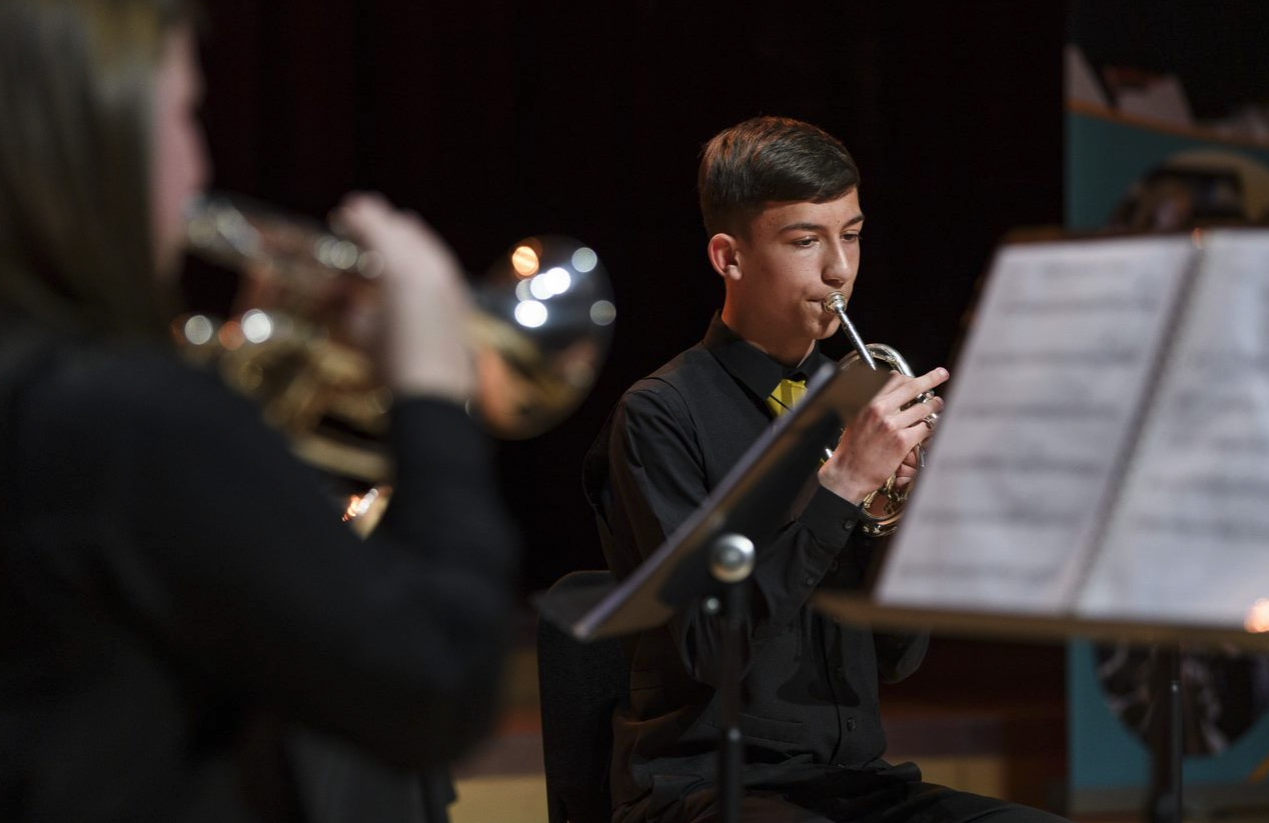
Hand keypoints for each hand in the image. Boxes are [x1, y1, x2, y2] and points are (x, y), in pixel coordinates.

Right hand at [331, 193, 473, 401]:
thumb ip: (353, 311)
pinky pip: (441, 263)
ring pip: (427, 244)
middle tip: (366, 212)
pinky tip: (419, 262)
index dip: (360, 217)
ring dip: (408, 235)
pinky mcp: (459, 299)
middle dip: (384, 221)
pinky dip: (426, 254)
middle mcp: (428, 268)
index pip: (377, 229)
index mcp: (399, 269)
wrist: (435, 393)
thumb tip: (348, 302)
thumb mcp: (363, 335)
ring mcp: (448, 282)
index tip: (347, 209)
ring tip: (395, 229)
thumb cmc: (392, 364)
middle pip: (405, 230)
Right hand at [818, 367, 947, 503]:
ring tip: (938, 405)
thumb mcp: (855, 418)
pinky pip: (925, 428)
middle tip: (941, 374)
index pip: (893, 379)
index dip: (909, 378)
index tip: (917, 378)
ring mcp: (891, 425)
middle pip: (911, 387)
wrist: (849, 473)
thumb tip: (888, 394)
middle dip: (931, 378)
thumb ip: (871, 404)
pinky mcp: (902, 441)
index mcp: (867, 402)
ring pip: (922, 408)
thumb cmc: (852, 449)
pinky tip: (933, 426)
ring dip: (935, 405)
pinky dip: (932, 426)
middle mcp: (878, 410)